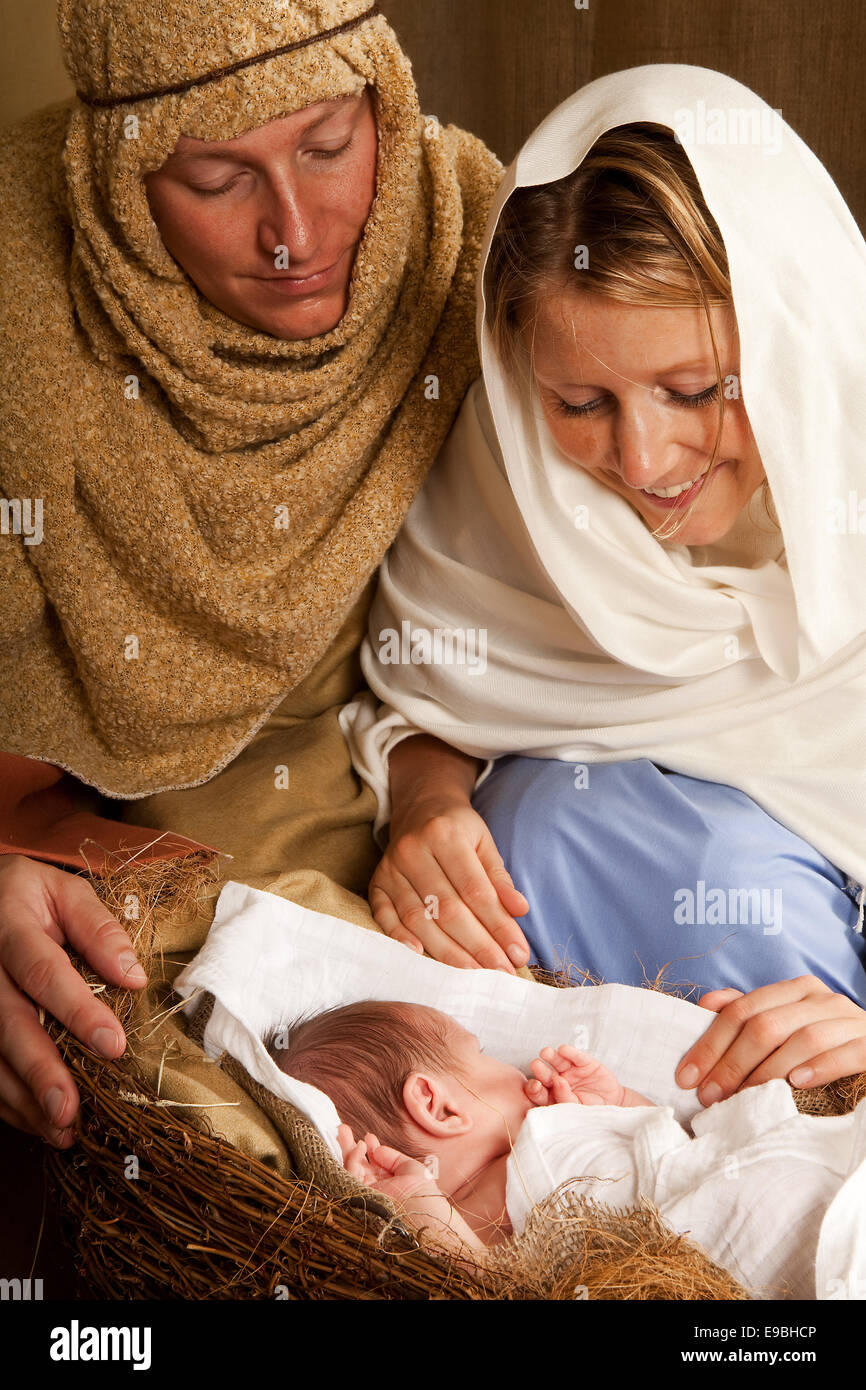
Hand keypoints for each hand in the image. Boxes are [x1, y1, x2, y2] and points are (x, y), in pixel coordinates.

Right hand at [0, 854, 147, 1145]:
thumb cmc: (28, 894)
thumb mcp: (64, 890)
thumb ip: (98, 928)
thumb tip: (133, 976)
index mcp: (10, 928)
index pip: (44, 973)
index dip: (79, 1012)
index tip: (114, 1045)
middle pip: (8, 1023)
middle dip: (39, 1070)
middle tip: (69, 1109)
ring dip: (22, 1097)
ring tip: (61, 1129)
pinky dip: (7, 1100)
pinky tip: (37, 1123)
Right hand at [338, 1123, 441, 1201]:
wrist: (419, 1208)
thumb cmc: (420, 1191)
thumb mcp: (409, 1167)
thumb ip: (392, 1157)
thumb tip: (375, 1149)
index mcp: (386, 1184)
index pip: (372, 1165)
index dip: (369, 1149)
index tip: (369, 1136)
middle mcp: (373, 1189)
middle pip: (357, 1165)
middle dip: (348, 1147)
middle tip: (342, 1128)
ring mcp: (364, 1193)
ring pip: (349, 1168)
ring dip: (346, 1148)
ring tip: (344, 1131)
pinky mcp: (357, 1195)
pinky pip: (349, 1174)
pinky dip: (352, 1158)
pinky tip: (359, 1146)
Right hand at [369, 792, 529, 973]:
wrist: (420, 808)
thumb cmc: (459, 829)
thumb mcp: (485, 843)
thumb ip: (500, 879)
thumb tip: (520, 911)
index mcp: (445, 835)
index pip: (475, 891)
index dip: (498, 926)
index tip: (518, 953)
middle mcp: (413, 851)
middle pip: (448, 910)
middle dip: (478, 946)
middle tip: (501, 972)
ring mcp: (390, 869)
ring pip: (419, 919)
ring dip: (448, 952)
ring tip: (474, 975)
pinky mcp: (376, 883)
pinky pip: (385, 916)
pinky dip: (400, 938)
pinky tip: (421, 957)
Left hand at [524, 1044, 625, 1106]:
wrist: (612, 1103)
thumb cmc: (590, 1109)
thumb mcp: (577, 1108)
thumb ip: (565, 1098)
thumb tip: (557, 1082)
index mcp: (552, 1096)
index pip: (539, 1092)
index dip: (534, 1089)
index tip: (535, 1086)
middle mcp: (558, 1081)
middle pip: (545, 1075)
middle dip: (540, 1070)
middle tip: (536, 1065)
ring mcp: (570, 1070)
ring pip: (557, 1062)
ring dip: (551, 1056)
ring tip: (545, 1052)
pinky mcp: (583, 1062)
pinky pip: (576, 1056)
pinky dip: (570, 1052)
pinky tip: (564, 1049)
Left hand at [675, 975, 865, 1104]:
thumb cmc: (822, 1042)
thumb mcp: (783, 1022)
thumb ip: (747, 1013)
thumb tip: (706, 1004)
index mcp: (794, 990)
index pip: (742, 1010)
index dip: (710, 1043)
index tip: (687, 1075)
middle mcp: (821, 999)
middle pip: (765, 1026)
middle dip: (731, 1063)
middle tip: (710, 1095)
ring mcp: (848, 1020)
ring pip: (801, 1040)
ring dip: (767, 1072)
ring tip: (744, 1097)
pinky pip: (845, 1053)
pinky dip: (819, 1067)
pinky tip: (797, 1083)